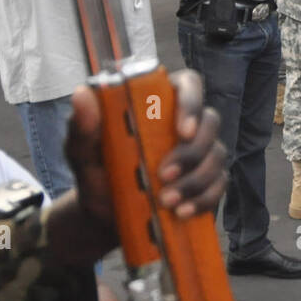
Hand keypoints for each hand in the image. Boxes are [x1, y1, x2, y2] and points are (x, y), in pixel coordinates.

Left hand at [64, 69, 226, 247]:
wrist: (102, 215)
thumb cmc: (95, 173)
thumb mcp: (82, 151)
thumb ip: (82, 126)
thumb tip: (82, 94)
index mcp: (159, 103)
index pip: (189, 85)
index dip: (192, 103)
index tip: (183, 131)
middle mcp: (186, 123)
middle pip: (210, 121)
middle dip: (192, 152)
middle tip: (163, 175)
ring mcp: (200, 152)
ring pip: (217, 155)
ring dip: (196, 180)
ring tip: (166, 201)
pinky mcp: (206, 180)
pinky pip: (219, 186)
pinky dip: (203, 200)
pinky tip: (181, 212)